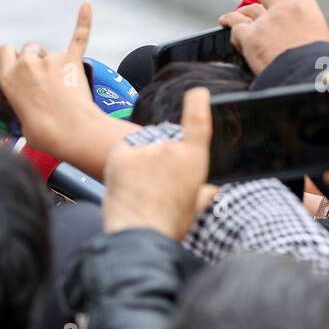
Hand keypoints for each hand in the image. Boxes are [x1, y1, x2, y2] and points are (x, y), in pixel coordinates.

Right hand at [0, 3, 135, 178]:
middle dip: (35, 60)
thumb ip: (22, 106)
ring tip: (64, 86)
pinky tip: (86, 6)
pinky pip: (79, 35)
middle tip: (45, 82)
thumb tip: (29, 113)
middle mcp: (26, 64)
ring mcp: (50, 60)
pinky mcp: (72, 60)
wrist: (71, 133)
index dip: (13, 58)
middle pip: (28, 48)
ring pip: (50, 51)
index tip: (19, 68)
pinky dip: (84, 21)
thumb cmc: (45, 133)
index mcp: (8, 78)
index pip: (4, 51)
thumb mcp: (20, 122)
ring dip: (55, 62)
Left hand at [103, 87, 215, 238]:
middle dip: (160, 164)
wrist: (137, 236)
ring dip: (140, 166)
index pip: (197, 122)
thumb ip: (202, 192)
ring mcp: (143, 149)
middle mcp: (169, 148)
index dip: (198, 104)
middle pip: (165, 146)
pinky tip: (126, 185)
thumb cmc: (167, 225)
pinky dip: (123, 164)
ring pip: (142, 151)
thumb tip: (208, 189)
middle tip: (156, 191)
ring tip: (139, 193)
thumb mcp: (194, 209)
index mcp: (192, 159)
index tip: (197, 93)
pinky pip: (123, 153)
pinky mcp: (120, 154)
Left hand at [227, 0, 328, 74]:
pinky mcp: (250, 37)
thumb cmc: (321, 64)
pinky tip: (228, 28)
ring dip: (240, 10)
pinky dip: (232, 29)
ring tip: (235, 13)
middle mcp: (283, 8)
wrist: (306, 78)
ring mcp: (265, 22)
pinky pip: (236, 28)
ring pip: (247, 9)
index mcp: (305, 6)